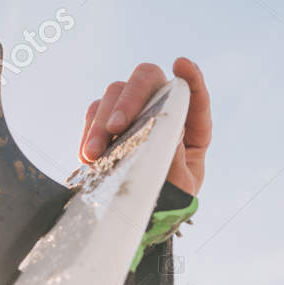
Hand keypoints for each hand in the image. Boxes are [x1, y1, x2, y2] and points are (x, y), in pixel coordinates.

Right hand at [79, 58, 210, 196]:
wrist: (143, 220)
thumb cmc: (170, 203)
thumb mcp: (182, 188)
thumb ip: (179, 162)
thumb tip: (171, 132)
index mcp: (193, 128)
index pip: (196, 96)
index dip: (192, 77)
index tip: (181, 64)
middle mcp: (163, 110)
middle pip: (147, 79)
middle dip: (130, 98)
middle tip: (117, 127)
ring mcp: (134, 113)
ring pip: (115, 92)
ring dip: (102, 121)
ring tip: (95, 154)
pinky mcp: (109, 123)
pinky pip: (95, 111)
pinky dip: (89, 130)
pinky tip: (88, 156)